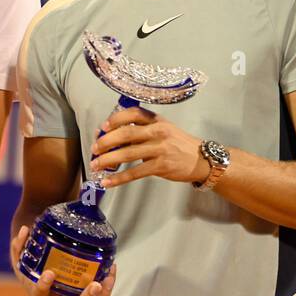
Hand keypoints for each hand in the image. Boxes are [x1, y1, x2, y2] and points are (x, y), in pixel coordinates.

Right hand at [9, 225, 115, 295]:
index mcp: (39, 295)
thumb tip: (25, 229)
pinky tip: (110, 274)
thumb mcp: (21, 260)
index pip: (39, 294)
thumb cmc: (31, 273)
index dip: (44, 285)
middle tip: (95, 284)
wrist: (40, 286)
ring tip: (108, 277)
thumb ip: (20, 245)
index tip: (50, 272)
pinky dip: (106, 293)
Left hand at [89, 107, 208, 188]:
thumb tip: (112, 137)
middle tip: (94, 149)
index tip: (102, 127)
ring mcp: (160, 149)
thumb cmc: (178, 144)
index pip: (133, 113)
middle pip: (126, 133)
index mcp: (157, 120)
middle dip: (106, 141)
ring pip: (128, 153)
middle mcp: (158, 131)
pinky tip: (108, 182)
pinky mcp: (161, 166)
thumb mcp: (163, 130)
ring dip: (108, 160)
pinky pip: (135, 172)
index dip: (115, 119)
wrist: (201, 159)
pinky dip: (119, 178)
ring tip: (95, 165)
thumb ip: (142, 131)